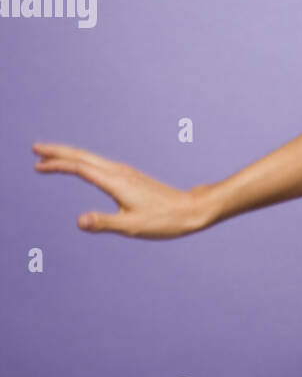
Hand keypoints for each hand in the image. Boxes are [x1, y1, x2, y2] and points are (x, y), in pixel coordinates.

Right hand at [32, 142, 211, 237]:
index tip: (37, 165)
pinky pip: (99, 165)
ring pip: (91, 159)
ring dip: (69, 156)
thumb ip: (104, 223)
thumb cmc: (164, 221)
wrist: (191, 210)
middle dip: (58, 152)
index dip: (57, 165)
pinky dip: (83, 163)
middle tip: (35, 149)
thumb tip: (80, 221)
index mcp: (116, 181)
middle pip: (83, 157)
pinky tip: (81, 167)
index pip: (80, 168)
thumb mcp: (132, 227)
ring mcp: (125, 173)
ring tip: (50, 157)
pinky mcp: (130, 178)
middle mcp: (119, 172)